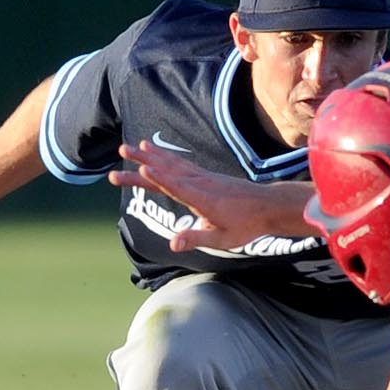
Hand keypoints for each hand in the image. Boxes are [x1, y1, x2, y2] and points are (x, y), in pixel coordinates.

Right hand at [111, 140, 314, 251]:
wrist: (267, 206)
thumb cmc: (245, 226)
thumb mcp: (222, 240)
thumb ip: (195, 239)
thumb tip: (172, 244)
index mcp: (203, 200)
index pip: (177, 187)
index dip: (160, 178)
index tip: (142, 167)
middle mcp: (200, 184)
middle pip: (167, 171)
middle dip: (144, 161)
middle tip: (122, 150)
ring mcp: (202, 177)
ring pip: (171, 163)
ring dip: (150, 154)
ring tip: (130, 146)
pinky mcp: (203, 175)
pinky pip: (179, 163)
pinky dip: (164, 155)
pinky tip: (153, 150)